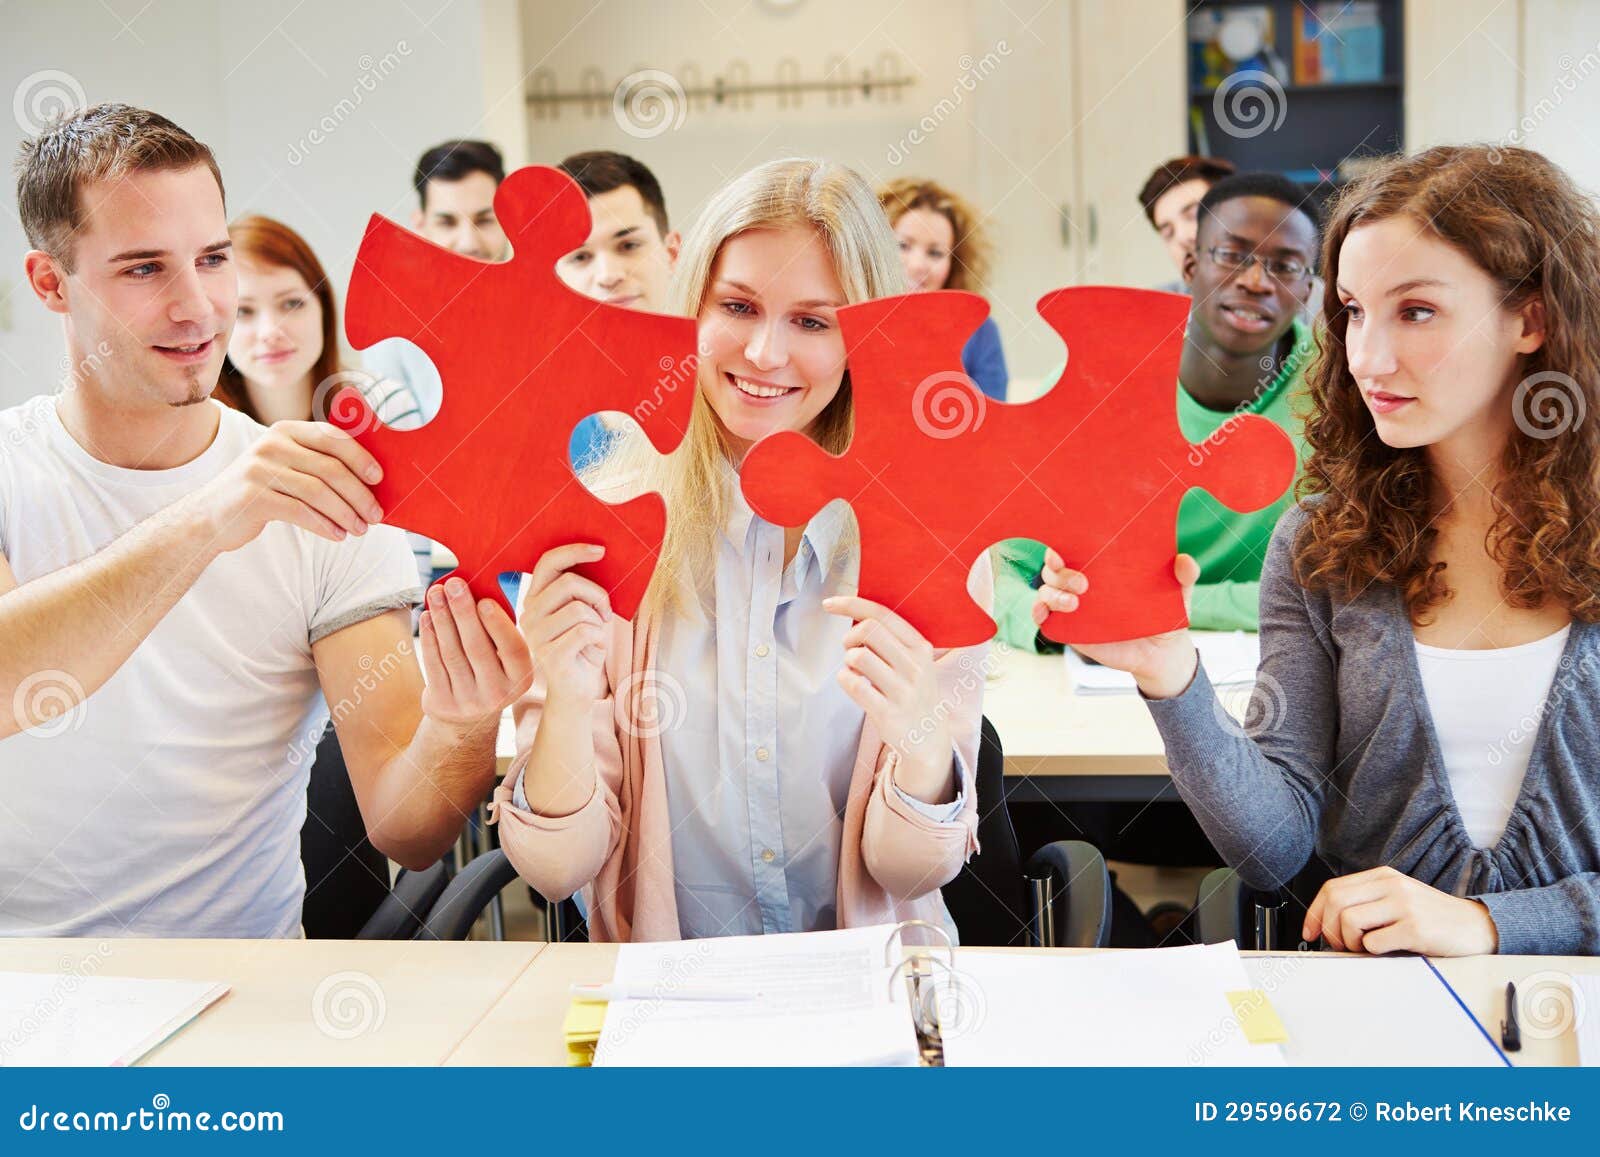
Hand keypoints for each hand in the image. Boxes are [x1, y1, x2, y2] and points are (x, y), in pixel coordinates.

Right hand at [185, 420, 384, 552]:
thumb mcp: (285, 467)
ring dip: (346, 513)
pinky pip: (300, 511)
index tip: (379, 478)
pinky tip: (337, 535)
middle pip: (330, 468)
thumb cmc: (261, 492)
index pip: (332, 437)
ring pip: (318, 492)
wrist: (209, 516)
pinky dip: (324, 525)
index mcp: (285, 430)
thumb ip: (318, 465)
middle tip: (376, 514)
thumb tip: (370, 484)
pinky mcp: (252, 496)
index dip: (360, 457)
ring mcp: (259, 469)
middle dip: (359, 493)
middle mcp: (271, 444)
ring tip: (360, 529)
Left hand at [417, 577, 533, 729]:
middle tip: (453, 584)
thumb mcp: (504, 656)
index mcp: (520, 678)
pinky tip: (426, 616)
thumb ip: (498, 630)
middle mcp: (498, 693)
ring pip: (452, 653)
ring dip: (442, 619)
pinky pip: (434, 664)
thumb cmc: (489, 669)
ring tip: (435, 593)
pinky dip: (429, 637)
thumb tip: (476, 592)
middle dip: (462, 612)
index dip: (498, 625)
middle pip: (477, 648)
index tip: (484, 600)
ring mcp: (469, 701)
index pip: (512, 649)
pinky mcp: (444, 703)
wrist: (468, 717)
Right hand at [519, 544, 610, 708]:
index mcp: (535, 598)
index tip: (600, 550)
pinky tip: (593, 648)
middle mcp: (528, 614)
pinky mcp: (548, 656)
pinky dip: (599, 637)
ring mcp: (535, 636)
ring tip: (595, 634)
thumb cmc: (584, 645)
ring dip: (598, 621)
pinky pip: (584, 631)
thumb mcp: (585, 610)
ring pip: (579, 608)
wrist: (579, 689)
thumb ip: (582, 588)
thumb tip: (598, 554)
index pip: (548, 563)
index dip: (574, 552)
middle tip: (604, 613)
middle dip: (597, 595)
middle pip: (569, 583)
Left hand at [823, 595, 952, 802]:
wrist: (928, 738)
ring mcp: (903, 690)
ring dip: (847, 660)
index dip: (851, 604)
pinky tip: (853, 683)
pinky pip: (853, 685)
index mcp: (920, 647)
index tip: (829, 603)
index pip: (883, 614)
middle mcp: (915, 666)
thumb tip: (854, 613)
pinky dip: (844, 679)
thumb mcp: (913, 661)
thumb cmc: (912, 692)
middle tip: (850, 649)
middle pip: (869, 630)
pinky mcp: (888, 712)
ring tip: (855, 670)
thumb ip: (891, 639)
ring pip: (859, 656)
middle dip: (850, 636)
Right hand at [1032, 547, 1200, 698]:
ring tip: (1075, 604)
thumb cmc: (1164, 615)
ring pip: (1045, 592)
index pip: (1073, 548)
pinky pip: (1044, 619)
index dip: (1061, 546)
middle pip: (1052, 570)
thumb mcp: (1178, 594)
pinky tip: (1045, 614)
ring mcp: (1072, 607)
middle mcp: (1082, 583)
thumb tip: (1185, 561)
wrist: (1161, 654)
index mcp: (1103, 567)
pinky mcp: (1069, 630)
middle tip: (1083, 583)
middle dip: (1058, 573)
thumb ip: (1184, 577)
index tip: (1064, 551)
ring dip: (1051, 595)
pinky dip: (1038, 613)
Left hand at [1303, 866, 1499, 955]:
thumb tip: (1328, 926)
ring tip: (1367, 949)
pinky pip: (1374, 942)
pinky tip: (1389, 950)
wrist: (1477, 927)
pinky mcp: (1415, 927)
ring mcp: (1404, 904)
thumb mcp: (1398, 900)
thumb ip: (1367, 904)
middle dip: (1330, 929)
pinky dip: (1373, 952)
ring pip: (1349, 921)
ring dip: (1350, 943)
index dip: (1315, 912)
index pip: (1332, 888)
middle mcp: (1391, 885)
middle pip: (1336, 902)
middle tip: (1341, 945)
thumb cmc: (1434, 918)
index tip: (1309, 932)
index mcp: (1383, 876)